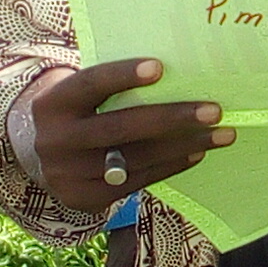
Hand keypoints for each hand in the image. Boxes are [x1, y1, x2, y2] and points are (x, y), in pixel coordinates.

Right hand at [18, 59, 233, 213]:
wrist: (45, 159)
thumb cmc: (81, 113)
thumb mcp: (81, 96)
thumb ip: (112, 88)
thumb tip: (177, 73)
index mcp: (52, 104)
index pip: (90, 85)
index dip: (123, 75)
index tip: (160, 67)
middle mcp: (56, 141)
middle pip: (122, 127)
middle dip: (172, 119)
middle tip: (214, 110)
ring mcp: (69, 174)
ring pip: (137, 158)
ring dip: (185, 145)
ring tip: (221, 134)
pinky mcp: (86, 198)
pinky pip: (138, 180)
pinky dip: (172, 165)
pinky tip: (197, 152)